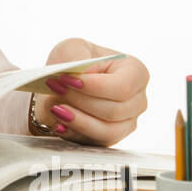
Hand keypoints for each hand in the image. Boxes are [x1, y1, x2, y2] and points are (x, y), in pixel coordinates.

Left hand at [34, 38, 148, 146]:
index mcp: (135, 72)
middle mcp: (137, 100)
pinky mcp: (110, 138)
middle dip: (80, 101)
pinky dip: (74, 133)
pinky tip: (59, 122)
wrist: (60, 86)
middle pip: (114, 110)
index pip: (122, 86)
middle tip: (54, 89)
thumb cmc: (73, 63)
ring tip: (55, 108)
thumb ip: (76, 56)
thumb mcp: (72, 48)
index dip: (93, 87)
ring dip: (77, 120)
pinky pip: (95, 142)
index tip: (65, 79)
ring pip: (107, 131)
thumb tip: (79, 75)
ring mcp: (127, 122)